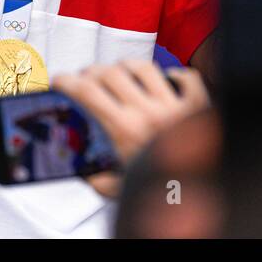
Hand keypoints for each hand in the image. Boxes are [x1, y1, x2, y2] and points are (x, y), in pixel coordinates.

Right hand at [53, 61, 210, 198]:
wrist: (202, 194)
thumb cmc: (163, 193)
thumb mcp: (121, 190)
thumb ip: (100, 180)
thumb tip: (86, 173)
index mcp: (124, 131)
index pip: (87, 92)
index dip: (67, 80)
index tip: (59, 79)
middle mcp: (148, 113)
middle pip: (110, 73)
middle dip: (92, 71)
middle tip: (87, 77)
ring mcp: (174, 106)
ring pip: (143, 67)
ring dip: (126, 67)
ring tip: (119, 73)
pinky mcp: (198, 105)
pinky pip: (187, 78)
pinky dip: (177, 75)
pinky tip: (168, 81)